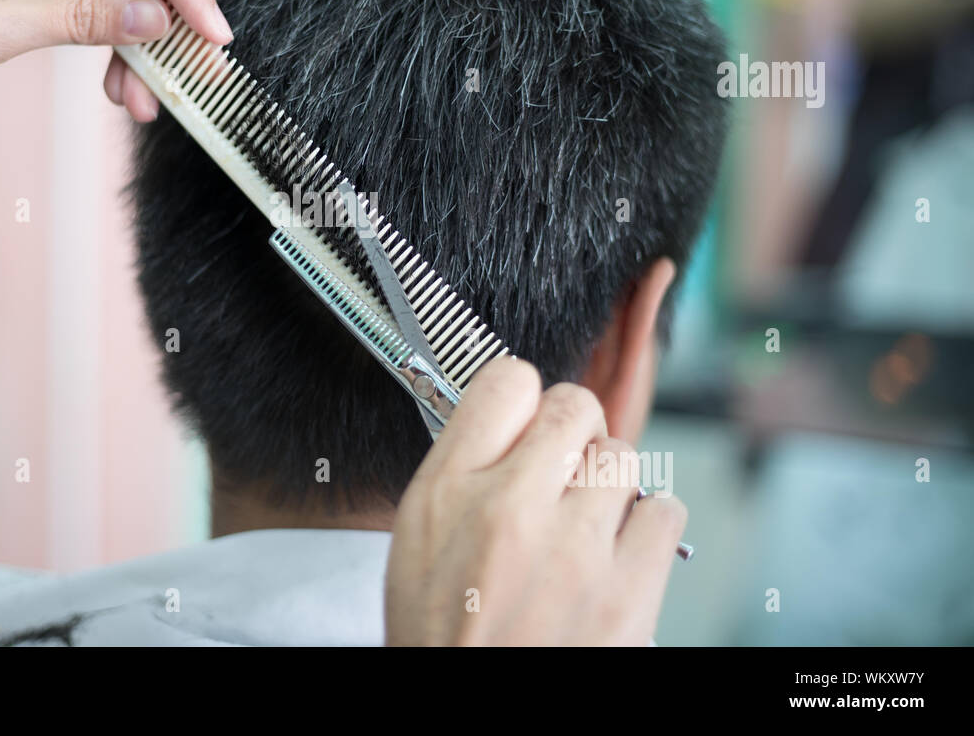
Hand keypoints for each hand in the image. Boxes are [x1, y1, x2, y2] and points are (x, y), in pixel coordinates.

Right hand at [384, 358, 686, 645]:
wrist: (472, 719)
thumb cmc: (445, 639)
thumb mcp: (417, 542)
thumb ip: (461, 470)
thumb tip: (510, 417)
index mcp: (446, 492)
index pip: (505, 380)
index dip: (522, 398)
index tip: (526, 421)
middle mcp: (509, 510)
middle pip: (574, 406)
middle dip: (571, 433)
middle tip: (560, 473)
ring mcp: (575, 551)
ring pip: (622, 456)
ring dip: (608, 483)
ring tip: (584, 524)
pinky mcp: (629, 594)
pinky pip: (666, 511)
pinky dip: (647, 526)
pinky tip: (616, 554)